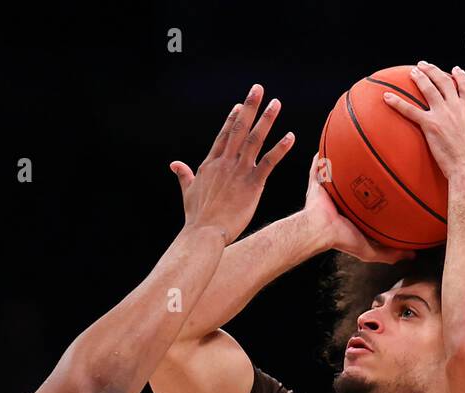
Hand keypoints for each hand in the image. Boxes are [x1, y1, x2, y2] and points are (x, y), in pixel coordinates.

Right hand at [170, 84, 294, 243]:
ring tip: (276, 103)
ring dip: (266, 120)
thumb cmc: (197, 216)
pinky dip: (280, 148)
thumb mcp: (188, 191)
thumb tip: (174, 164)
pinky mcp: (252, 184)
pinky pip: (269, 162)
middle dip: (249, 107)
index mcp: (210, 164)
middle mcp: (225, 162)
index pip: (224, 135)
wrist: (204, 232)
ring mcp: (239, 171)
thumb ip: (183, 175)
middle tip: (258, 88)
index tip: (240, 105)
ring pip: (255, 139)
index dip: (233, 119)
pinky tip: (290, 136)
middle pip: (239, 128)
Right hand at [302, 153, 413, 263]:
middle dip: (366, 174)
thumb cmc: (340, 238)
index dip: (380, 193)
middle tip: (380, 162)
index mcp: (353, 214)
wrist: (320, 229)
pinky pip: (319, 165)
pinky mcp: (318, 181)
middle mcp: (342, 200)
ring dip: (347, 161)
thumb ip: (389, 254)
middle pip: (356, 183)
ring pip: (340, 171)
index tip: (393, 186)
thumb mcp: (369, 250)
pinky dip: (323, 156)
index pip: (370, 201)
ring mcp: (330, 189)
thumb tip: (412, 255)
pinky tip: (332, 143)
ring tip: (358, 147)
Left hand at [381, 62, 464, 185]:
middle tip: (425, 66)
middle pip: (444, 81)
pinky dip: (397, 103)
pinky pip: (409, 110)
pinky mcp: (430, 125)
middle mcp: (458, 107)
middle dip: (434, 71)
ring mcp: (443, 114)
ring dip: (419, 78)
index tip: (455, 70)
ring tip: (412, 72)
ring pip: (428, 88)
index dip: (460, 76)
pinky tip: (386, 97)